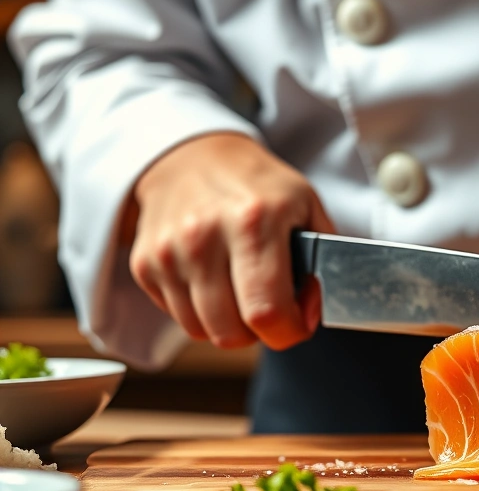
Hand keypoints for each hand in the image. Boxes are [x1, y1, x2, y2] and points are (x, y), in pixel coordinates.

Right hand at [125, 133, 334, 349]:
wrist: (192, 156)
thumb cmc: (258, 186)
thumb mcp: (306, 204)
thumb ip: (322, 257)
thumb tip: (311, 309)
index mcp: (253, 221)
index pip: (267, 312)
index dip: (290, 330)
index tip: (299, 319)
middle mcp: (204, 237)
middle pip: (231, 332)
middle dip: (260, 333)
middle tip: (271, 307)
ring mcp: (169, 252)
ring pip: (202, 331)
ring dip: (229, 324)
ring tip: (243, 292)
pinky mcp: (144, 264)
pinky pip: (178, 317)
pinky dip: (200, 312)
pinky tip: (214, 282)